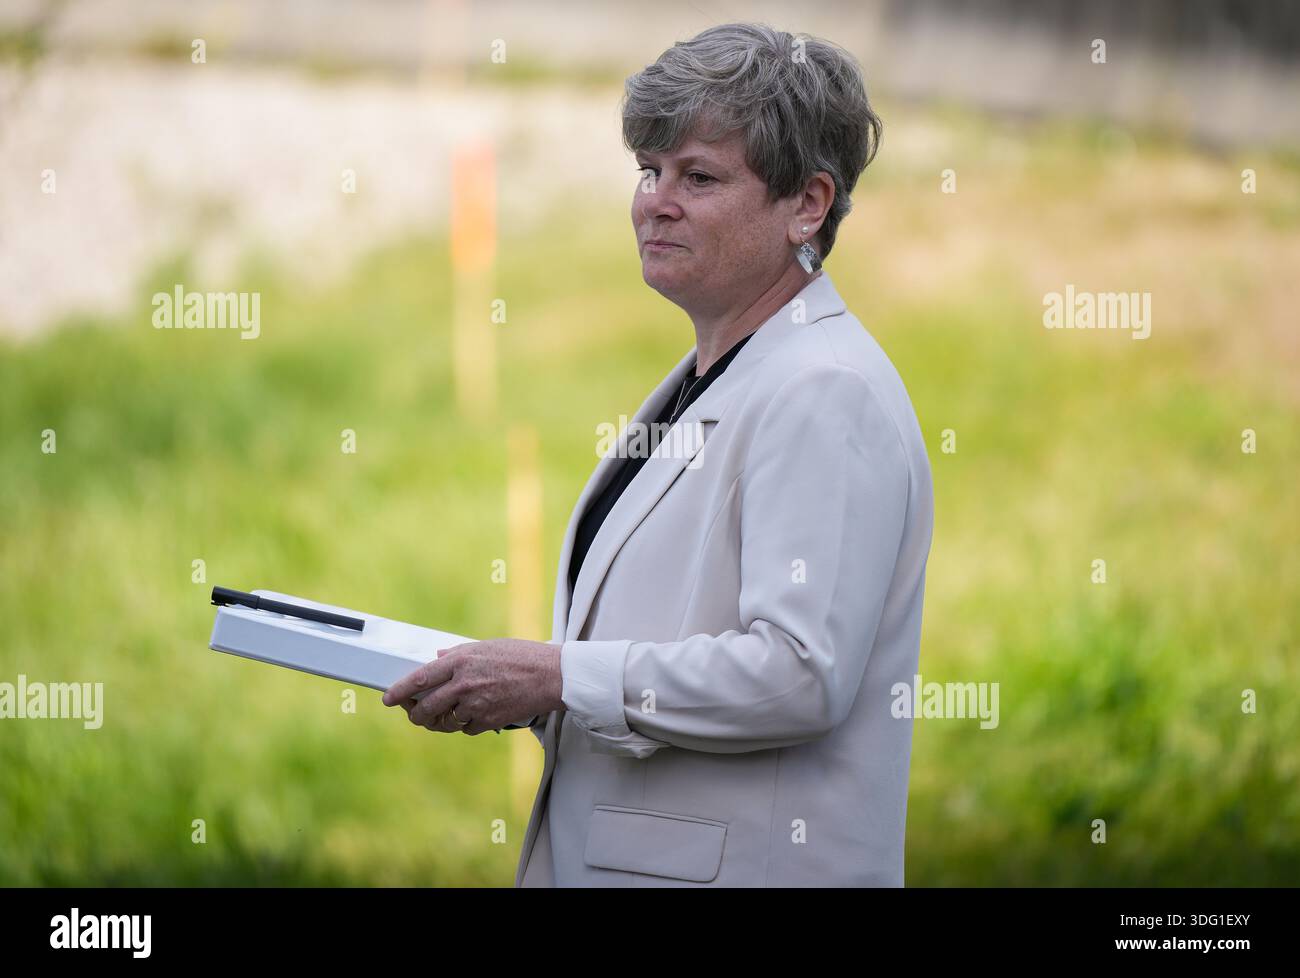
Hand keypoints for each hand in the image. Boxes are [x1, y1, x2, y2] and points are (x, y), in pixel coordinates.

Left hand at [381, 638, 563, 735]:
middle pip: (426, 707)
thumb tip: (437, 659)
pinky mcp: (488, 720)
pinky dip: (464, 724)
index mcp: (461, 661)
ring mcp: (476, 704)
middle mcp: (464, 684)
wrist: (552, 676)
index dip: (400, 691)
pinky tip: (469, 715)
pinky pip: (466, 728)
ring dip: (440, 721)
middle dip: (416, 714)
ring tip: (441, 716)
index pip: (420, 678)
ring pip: (445, 721)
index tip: (388, 698)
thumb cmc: (522, 656)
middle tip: (414, 714)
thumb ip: (458, 655)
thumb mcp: (486, 646)